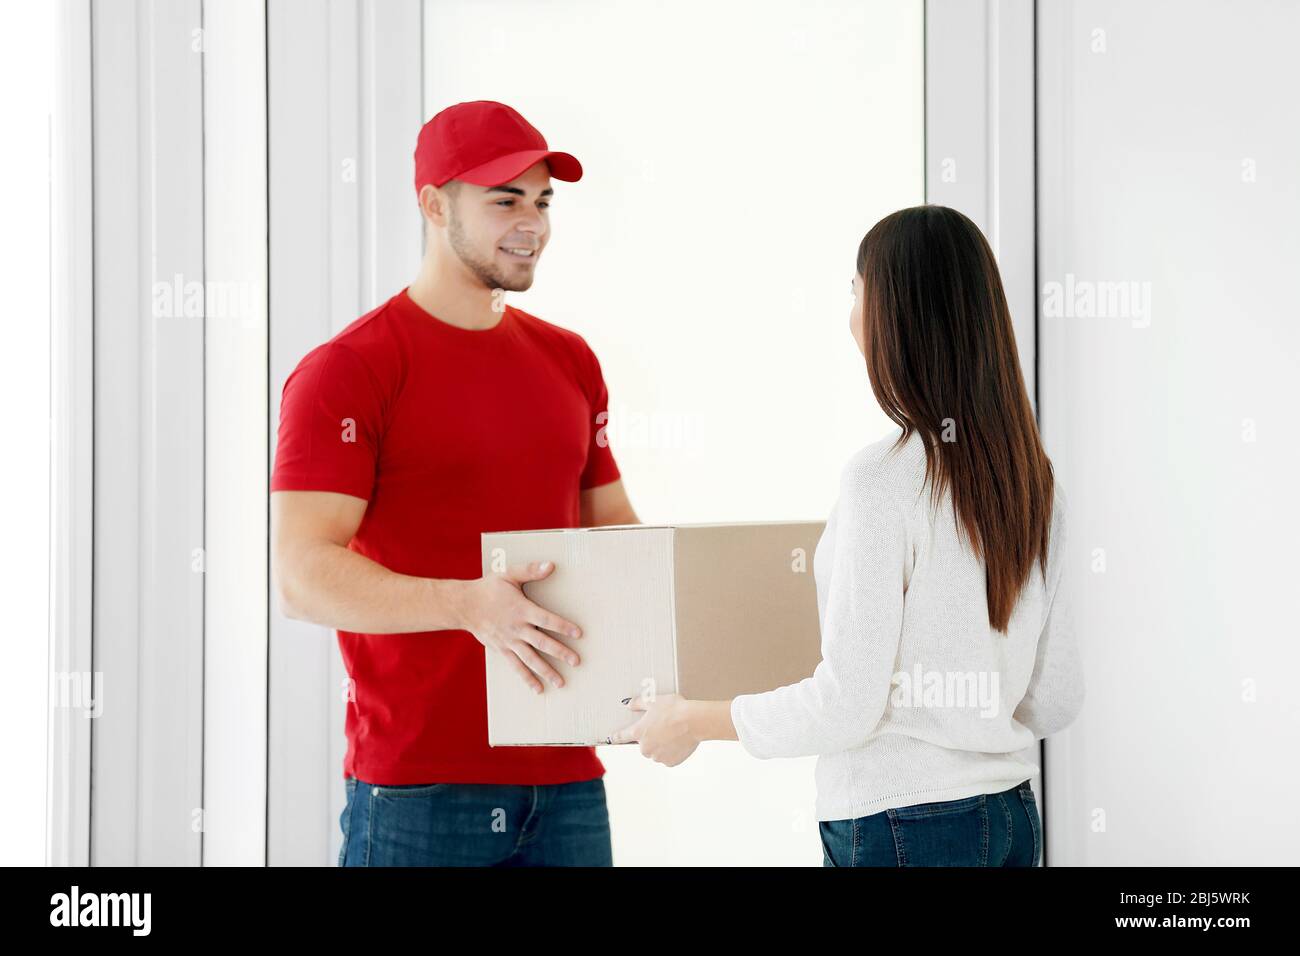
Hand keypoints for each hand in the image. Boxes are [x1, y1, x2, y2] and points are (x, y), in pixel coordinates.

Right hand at [458, 561, 581, 693]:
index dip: (563, 626)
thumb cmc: (488, 589)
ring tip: (561, 682)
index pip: (547, 620)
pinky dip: (527, 678)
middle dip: (561, 653)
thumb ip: (530, 570)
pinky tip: (539, 689)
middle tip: (576, 661)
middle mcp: (517, 628)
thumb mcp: (509, 575)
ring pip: (530, 660)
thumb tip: (550, 565)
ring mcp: (509, 642)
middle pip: (542, 643)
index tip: (578, 633)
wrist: (464, 606)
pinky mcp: (502, 650)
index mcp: (521, 610)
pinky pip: (516, 667)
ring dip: (546, 671)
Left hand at [609, 692, 699, 766]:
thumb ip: (638, 703)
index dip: (616, 737)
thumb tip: (628, 704)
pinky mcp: (670, 763)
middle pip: (644, 744)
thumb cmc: (674, 709)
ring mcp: (658, 757)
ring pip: (656, 752)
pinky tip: (678, 741)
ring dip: (661, 745)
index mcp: (639, 733)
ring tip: (673, 733)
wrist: (694, 721)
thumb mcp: (654, 701)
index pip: (622, 736)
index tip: (610, 739)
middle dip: (650, 737)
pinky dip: (671, 752)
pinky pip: (667, 758)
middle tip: (663, 727)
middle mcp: (645, 748)